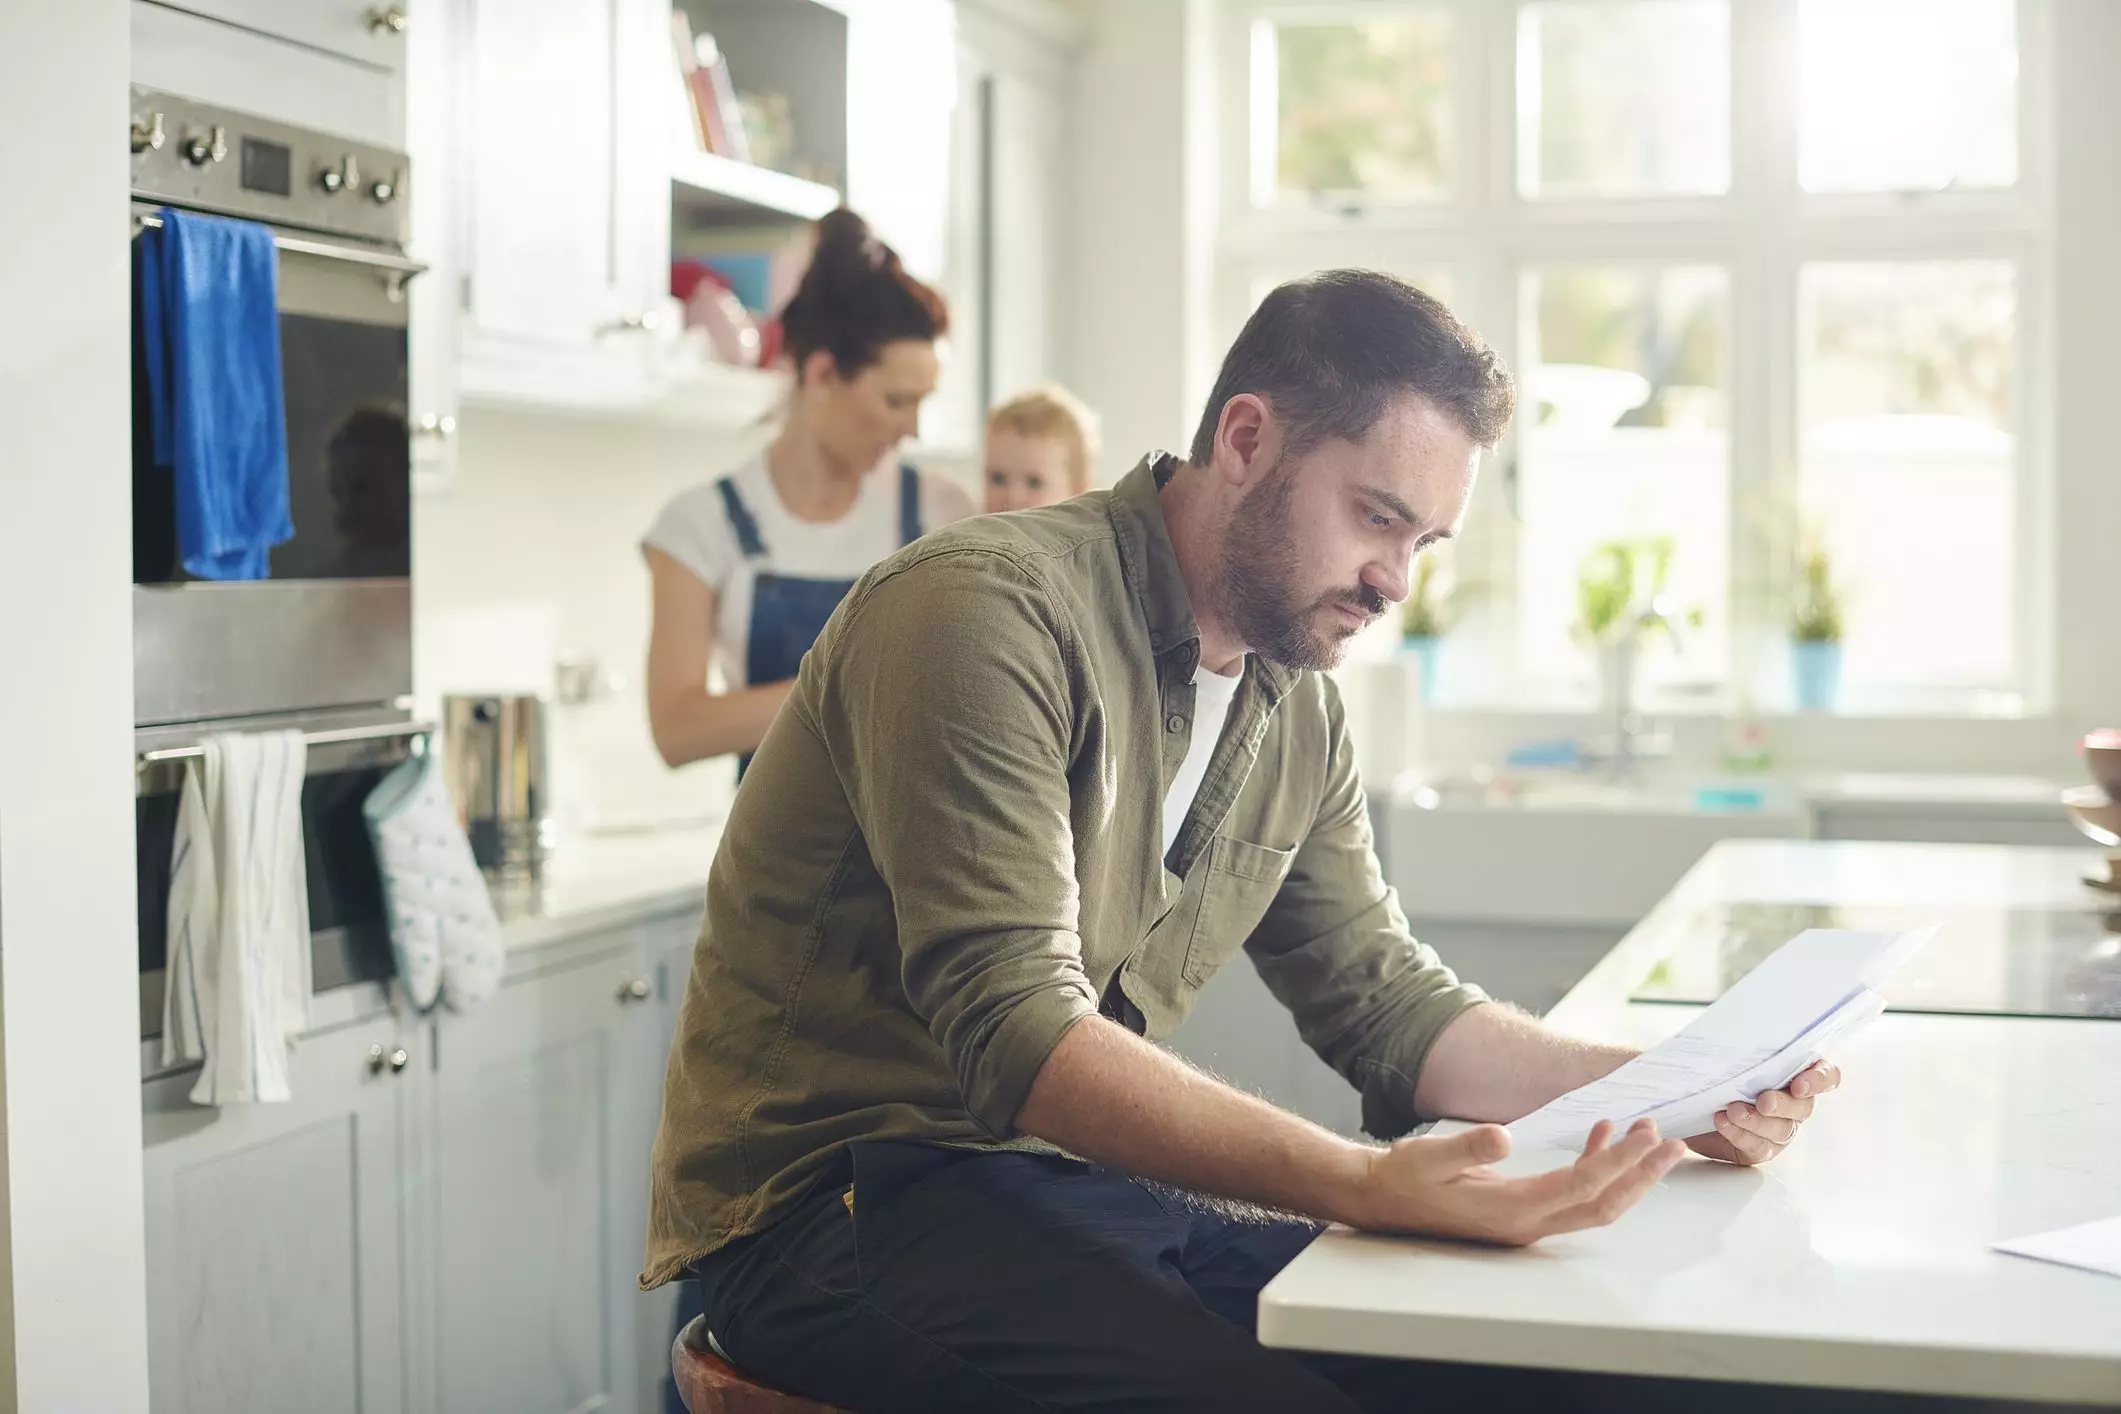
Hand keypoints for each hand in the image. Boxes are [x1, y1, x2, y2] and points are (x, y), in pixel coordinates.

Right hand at [1350, 1118, 1685, 1246]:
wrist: (1383, 1200)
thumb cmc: (1405, 1178)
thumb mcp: (1429, 1156)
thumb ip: (1467, 1148)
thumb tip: (1504, 1136)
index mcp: (1512, 1210)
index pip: (1581, 1186)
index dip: (1617, 1161)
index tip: (1644, 1135)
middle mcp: (1528, 1223)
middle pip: (1603, 1205)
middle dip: (1641, 1176)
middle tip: (1672, 1144)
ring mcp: (1528, 1223)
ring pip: (1596, 1205)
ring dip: (1627, 1174)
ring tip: (1650, 1138)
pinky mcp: (1524, 1214)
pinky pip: (1575, 1197)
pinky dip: (1597, 1169)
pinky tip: (1601, 1137)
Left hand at [1687, 1059, 1841, 1166]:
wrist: (1688, 1102)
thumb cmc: (1717, 1072)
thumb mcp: (1730, 1054)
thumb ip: (1744, 1046)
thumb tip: (1738, 1030)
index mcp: (1796, 1074)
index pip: (1827, 1076)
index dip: (1820, 1080)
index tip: (1799, 1084)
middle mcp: (1795, 1104)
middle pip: (1802, 1106)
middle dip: (1783, 1104)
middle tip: (1764, 1101)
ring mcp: (1780, 1129)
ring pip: (1781, 1130)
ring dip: (1757, 1121)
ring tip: (1733, 1111)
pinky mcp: (1760, 1149)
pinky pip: (1758, 1146)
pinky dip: (1739, 1133)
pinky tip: (1722, 1122)